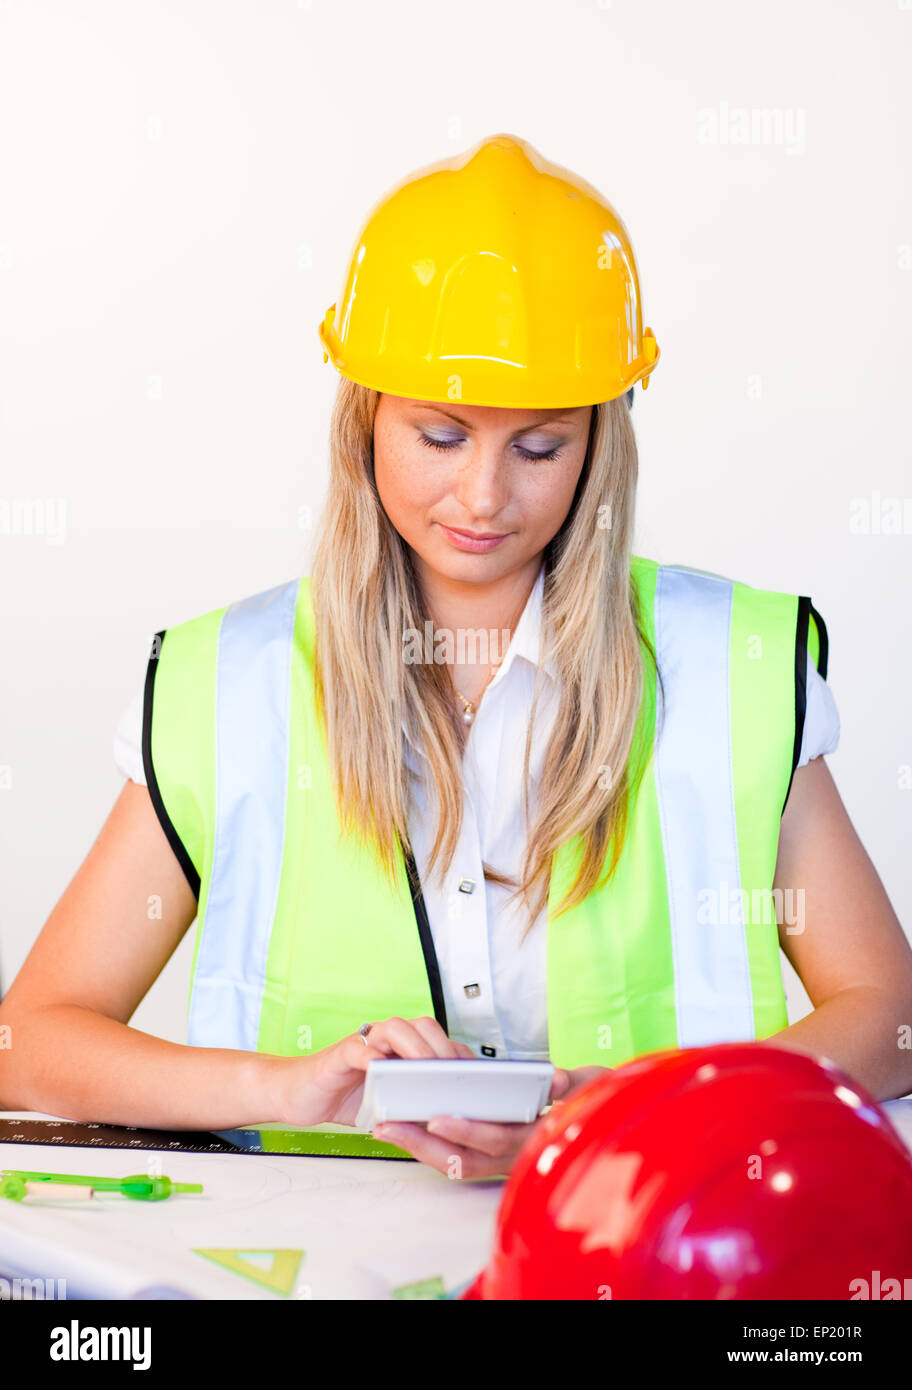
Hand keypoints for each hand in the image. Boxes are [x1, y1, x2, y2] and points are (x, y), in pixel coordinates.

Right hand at [276, 1015, 475, 1127]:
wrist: (297, 1095)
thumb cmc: (344, 1098)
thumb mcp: (387, 1104)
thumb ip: (413, 1101)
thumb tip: (449, 1116)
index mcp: (399, 1047)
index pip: (436, 1040)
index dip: (456, 1055)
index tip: (473, 1080)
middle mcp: (382, 1039)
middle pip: (421, 1025)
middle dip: (442, 1049)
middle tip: (453, 1079)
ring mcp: (361, 1043)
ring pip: (394, 1029)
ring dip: (414, 1049)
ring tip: (426, 1074)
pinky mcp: (339, 1055)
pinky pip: (359, 1049)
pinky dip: (373, 1058)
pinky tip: (384, 1074)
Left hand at [371, 1064, 611, 1178]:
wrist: (596, 1119)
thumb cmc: (586, 1100)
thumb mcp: (585, 1087)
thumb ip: (571, 1085)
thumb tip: (561, 1080)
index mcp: (535, 1139)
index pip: (497, 1140)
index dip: (466, 1132)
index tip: (435, 1119)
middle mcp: (516, 1156)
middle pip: (464, 1159)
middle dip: (423, 1145)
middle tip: (388, 1125)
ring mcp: (502, 1160)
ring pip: (455, 1163)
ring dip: (418, 1148)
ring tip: (385, 1127)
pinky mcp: (490, 1156)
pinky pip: (455, 1159)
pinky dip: (428, 1147)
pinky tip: (403, 1130)